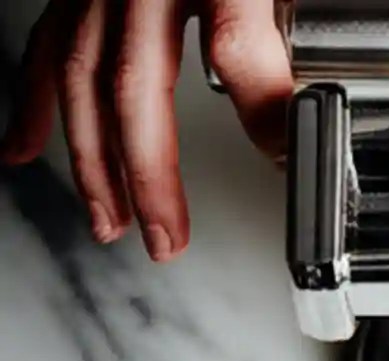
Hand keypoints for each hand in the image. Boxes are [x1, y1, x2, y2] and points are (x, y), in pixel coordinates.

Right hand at [1, 0, 290, 260]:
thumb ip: (286, 38)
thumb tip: (306, 113)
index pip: (235, 46)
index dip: (262, 110)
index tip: (282, 159)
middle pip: (135, 82)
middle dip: (148, 174)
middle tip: (167, 239)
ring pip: (81, 74)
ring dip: (91, 161)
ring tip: (109, 222)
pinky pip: (49, 44)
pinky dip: (33, 103)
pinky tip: (21, 150)